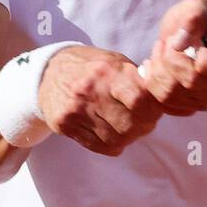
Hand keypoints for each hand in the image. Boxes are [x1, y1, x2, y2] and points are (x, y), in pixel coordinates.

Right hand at [37, 46, 164, 155]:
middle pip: (129, 123)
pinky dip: (113, 145)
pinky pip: (98, 146)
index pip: (139, 98)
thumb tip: (160, 93)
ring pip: (116, 138)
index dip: (153, 108)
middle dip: (144, 126)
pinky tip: (114, 135)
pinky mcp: (64, 125)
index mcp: (106, 71)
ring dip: (130, 137)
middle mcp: (90, 91)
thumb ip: (136, 77)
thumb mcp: (113, 60)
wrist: (47, 73)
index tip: (155, 108)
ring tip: (130, 128)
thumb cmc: (89, 66)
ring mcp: (75, 110)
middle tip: (146, 122)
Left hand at [137, 0, 206, 114]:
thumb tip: (180, 43)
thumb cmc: (203, 12)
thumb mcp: (198, 7)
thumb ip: (192, 19)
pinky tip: (153, 67)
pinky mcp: (194, 103)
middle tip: (167, 41)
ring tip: (158, 50)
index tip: (196, 44)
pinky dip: (154, 85)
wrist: (198, 25)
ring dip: (158, 70)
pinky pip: (168, 104)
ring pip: (174, 95)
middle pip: (192, 83)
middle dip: (171, 59)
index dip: (201, 59)